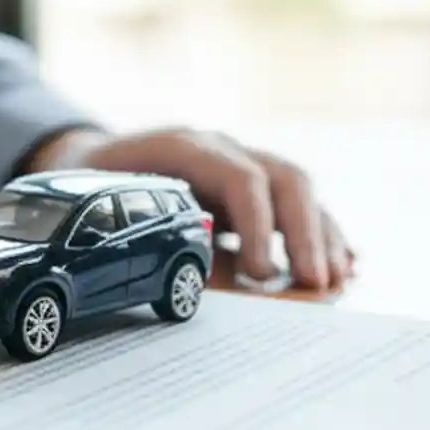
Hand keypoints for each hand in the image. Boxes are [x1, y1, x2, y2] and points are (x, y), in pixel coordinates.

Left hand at [26, 128, 352, 288]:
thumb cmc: (93, 183)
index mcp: (185, 147)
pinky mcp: (249, 186)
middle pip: (282, 178)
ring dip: (320, 234)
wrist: (87, 158)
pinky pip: (294, 204)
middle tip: (316, 283)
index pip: (239, 177)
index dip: (256, 223)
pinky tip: (342, 263)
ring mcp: (241, 163)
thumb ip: (139, 228)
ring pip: (297, 189)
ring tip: (338, 280)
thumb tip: (192, 278)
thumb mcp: (103, 201)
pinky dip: (318, 232)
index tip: (261, 273)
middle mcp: (222, 149)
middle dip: (304, 232)